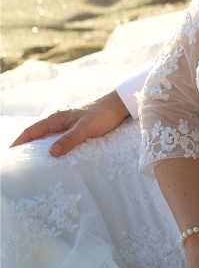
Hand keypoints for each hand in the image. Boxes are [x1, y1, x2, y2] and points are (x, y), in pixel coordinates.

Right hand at [10, 91, 129, 156]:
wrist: (119, 104)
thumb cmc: (103, 114)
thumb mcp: (85, 129)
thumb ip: (69, 140)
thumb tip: (50, 153)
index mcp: (57, 117)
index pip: (31, 130)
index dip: (19, 142)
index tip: (9, 155)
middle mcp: (58, 118)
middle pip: (36, 133)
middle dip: (25, 146)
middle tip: (17, 162)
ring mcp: (66, 122)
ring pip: (46, 135)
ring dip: (38, 146)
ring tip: (31, 162)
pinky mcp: (74, 126)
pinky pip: (57, 137)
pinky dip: (51, 145)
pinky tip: (53, 155)